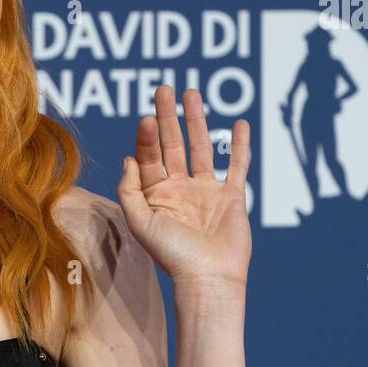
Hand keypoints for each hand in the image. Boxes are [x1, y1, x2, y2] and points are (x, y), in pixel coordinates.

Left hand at [117, 86, 251, 288]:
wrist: (209, 278)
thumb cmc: (172, 255)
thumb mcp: (140, 221)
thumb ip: (130, 189)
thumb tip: (128, 157)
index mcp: (156, 195)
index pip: (149, 155)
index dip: (147, 136)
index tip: (147, 117)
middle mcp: (180, 189)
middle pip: (172, 144)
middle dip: (169, 116)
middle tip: (164, 88)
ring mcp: (206, 191)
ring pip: (201, 147)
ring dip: (197, 121)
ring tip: (192, 93)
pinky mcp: (232, 196)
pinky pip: (236, 164)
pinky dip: (239, 144)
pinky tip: (239, 122)